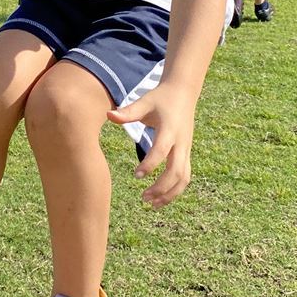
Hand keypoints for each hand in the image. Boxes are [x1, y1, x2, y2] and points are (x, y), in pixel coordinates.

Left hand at [106, 83, 197, 206]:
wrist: (184, 92)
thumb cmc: (160, 98)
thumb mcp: (145, 102)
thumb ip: (128, 112)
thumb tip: (108, 115)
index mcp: (170, 129)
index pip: (161, 151)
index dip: (150, 164)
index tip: (136, 176)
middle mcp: (181, 142)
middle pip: (177, 171)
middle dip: (162, 187)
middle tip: (143, 197)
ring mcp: (186, 149)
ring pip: (184, 178)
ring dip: (170, 194)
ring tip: (152, 205)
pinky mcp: (187, 154)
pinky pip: (185, 176)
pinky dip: (175, 190)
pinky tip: (161, 199)